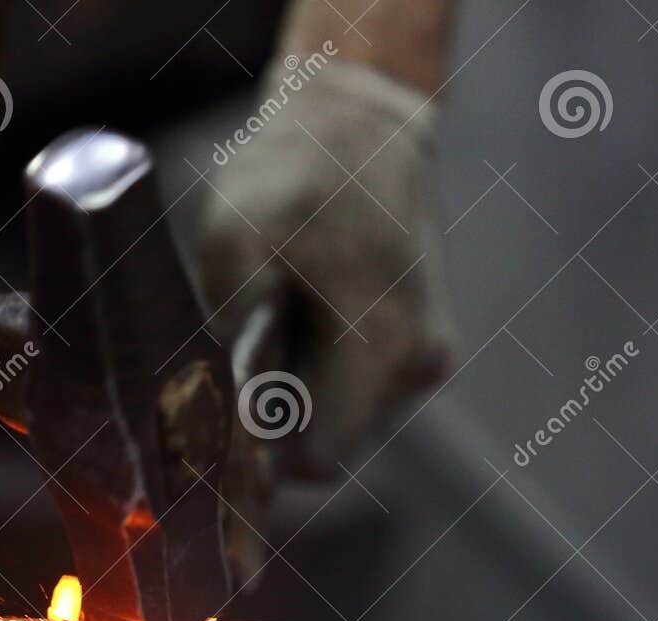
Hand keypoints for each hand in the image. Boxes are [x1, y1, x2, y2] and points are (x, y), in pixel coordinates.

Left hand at [200, 57, 456, 473]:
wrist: (361, 122)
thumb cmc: (293, 176)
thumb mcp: (232, 245)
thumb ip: (230, 341)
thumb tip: (226, 417)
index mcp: (379, 348)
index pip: (317, 462)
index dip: (266, 454)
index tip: (232, 414)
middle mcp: (419, 363)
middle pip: (332, 441)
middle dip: (286, 414)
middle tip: (252, 346)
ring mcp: (431, 353)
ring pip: (349, 413)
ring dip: (308, 383)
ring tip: (287, 313)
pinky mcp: (429, 339)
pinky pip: (366, 382)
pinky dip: (332, 362)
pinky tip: (314, 309)